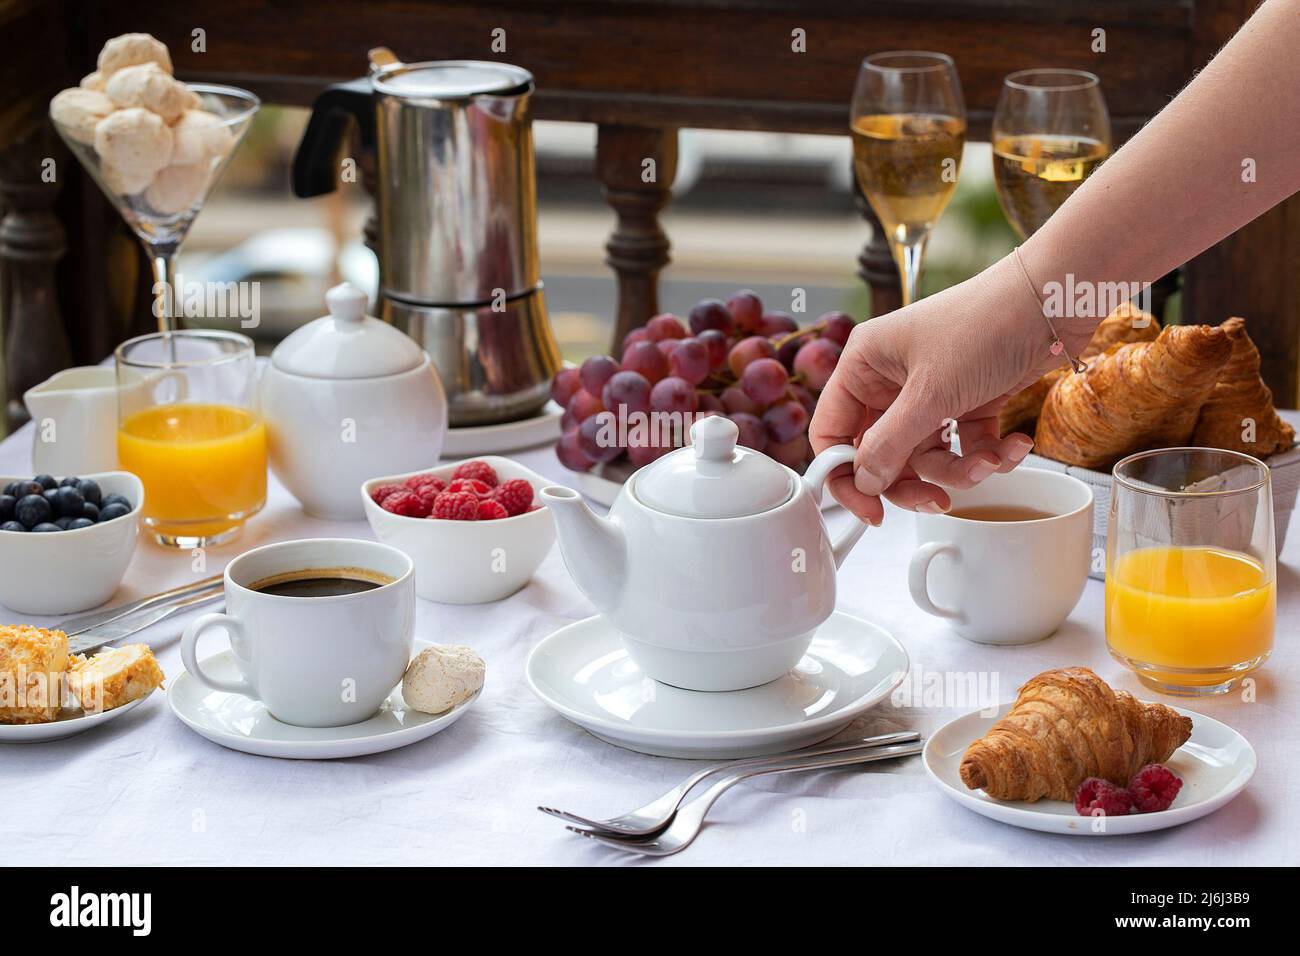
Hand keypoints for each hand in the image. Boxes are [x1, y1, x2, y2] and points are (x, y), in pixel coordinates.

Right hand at [809, 255, 1088, 523]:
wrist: (1056, 300)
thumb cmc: (986, 323)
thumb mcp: (931, 394)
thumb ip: (890, 445)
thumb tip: (865, 482)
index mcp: (865, 364)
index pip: (833, 431)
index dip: (845, 473)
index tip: (869, 508)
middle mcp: (893, 379)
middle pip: (882, 453)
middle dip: (912, 481)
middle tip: (934, 500)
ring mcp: (932, 391)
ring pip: (927, 456)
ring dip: (959, 470)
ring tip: (989, 462)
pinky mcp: (969, 400)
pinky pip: (964, 446)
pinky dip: (988, 454)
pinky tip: (1012, 444)